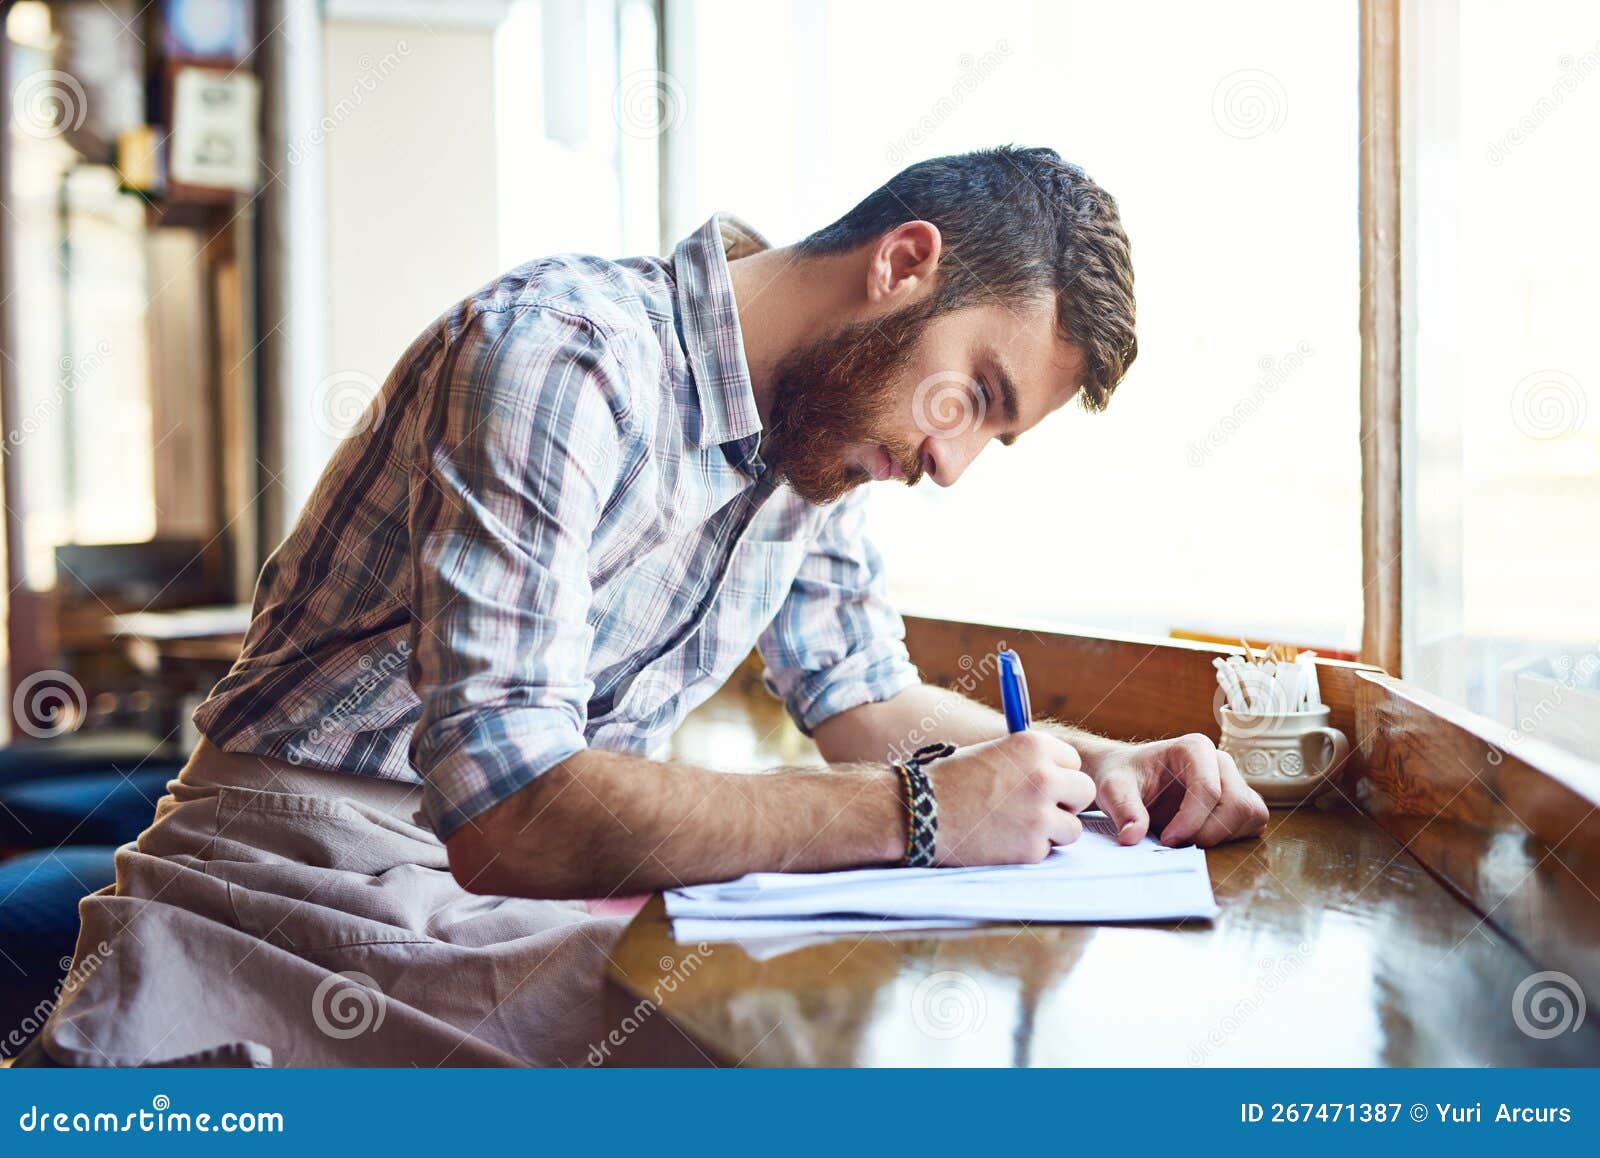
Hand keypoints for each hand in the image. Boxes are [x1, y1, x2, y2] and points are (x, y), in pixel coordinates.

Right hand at [927, 732, 1096, 866]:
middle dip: (1065, 802)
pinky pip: (1048, 851)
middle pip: (1084, 791)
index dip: (1057, 774)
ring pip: (1073, 827)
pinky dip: (1029, 850)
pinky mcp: (1031, 847)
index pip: (1074, 761)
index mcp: (1034, 746)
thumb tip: (1060, 770)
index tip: (1039, 782)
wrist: (920, 811)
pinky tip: (1002, 840)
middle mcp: (1044, 776)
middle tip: (1038, 808)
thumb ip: (1029, 759)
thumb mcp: (994, 752)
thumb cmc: (952, 780)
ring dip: (1052, 830)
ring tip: (1017, 826)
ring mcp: (1040, 814)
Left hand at [1089, 734, 1267, 847]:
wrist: (1130, 778)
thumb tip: (1132, 837)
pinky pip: (1252, 824)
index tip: (1165, 839)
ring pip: (1250, 814)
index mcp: (1194, 748)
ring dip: (1220, 836)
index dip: (1190, 822)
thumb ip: (1122, 808)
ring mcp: (1234, 781)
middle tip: (1174, 842)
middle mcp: (1220, 761)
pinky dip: (1230, 838)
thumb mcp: (1112, 788)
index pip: (1209, 790)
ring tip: (1184, 837)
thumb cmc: (1125, 777)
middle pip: (1237, 804)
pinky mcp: (1240, 801)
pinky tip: (1198, 836)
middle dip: (1207, 832)